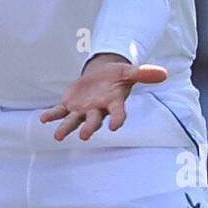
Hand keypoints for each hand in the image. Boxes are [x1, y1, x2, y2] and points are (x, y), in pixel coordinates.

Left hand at [41, 55, 167, 140]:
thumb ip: (143, 73)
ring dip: (66, 128)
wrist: (100, 76)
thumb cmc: (116, 77)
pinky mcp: (69, 105)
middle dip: (89, 128)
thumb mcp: (128, 71)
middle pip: (93, 121)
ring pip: (74, 121)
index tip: (116, 126)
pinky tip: (43, 119)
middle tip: (84, 136)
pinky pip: (59, 112)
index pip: (117, 114)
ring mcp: (82, 109)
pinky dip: (52, 115)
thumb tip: (163, 73)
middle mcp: (98, 110)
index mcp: (113, 103)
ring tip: (59, 136)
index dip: (117, 119)